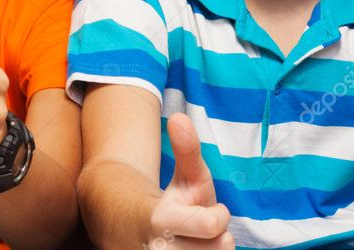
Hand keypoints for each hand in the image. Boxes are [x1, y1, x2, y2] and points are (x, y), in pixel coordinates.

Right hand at [149, 113, 233, 248]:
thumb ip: (187, 149)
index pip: (212, 226)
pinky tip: (197, 249)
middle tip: (203, 232)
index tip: (212, 213)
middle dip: (216, 239)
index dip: (218, 217)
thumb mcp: (184, 177)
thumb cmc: (173, 203)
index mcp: (161, 221)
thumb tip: (178, 116)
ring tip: (199, 244)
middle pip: (217, 248)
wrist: (135, 232)